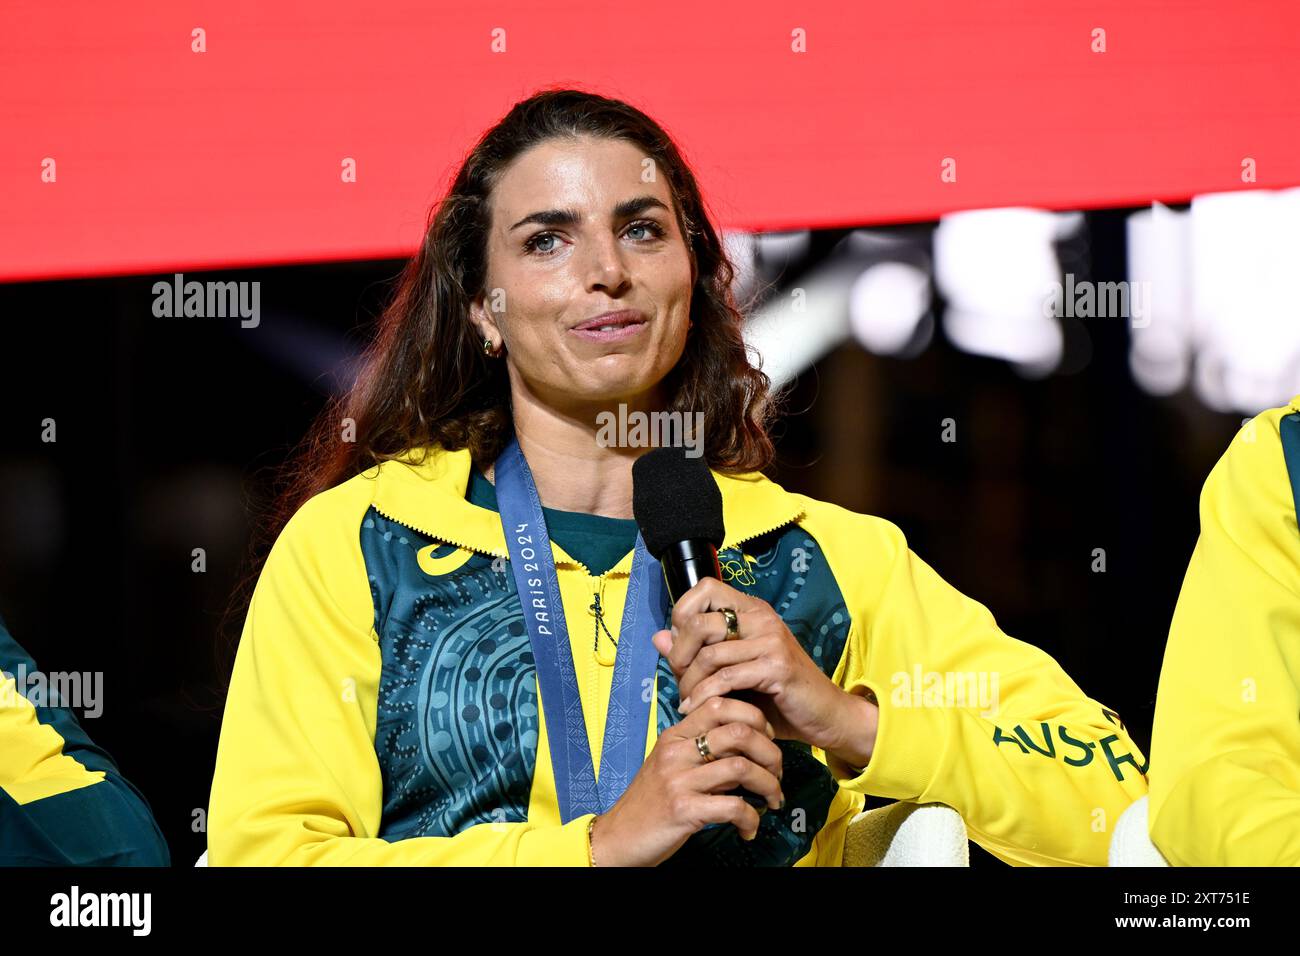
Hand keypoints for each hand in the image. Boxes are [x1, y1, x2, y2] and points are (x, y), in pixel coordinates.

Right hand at [589, 697, 783, 866]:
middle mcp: (676, 750)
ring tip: (773, 800)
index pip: (721, 703)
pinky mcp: (682, 810)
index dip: (754, 717)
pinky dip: (751, 819)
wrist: (618, 837)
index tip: (766, 740)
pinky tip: (749, 829)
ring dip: (768, 785)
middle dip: (771, 752)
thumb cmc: (650, 802)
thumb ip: (702, 748)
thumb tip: (746, 743)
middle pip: (739, 731)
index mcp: (675, 734)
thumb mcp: (671, 764)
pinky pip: (733, 806)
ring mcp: (678, 779)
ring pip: (741, 767)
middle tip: (777, 772)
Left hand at [651, 577, 878, 768]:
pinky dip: (704, 696)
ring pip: (708, 654)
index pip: (704, 587)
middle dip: (680, 656)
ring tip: (686, 702)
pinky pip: (726, 677)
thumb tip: (658, 637)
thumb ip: (696, 654)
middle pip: (699, 622)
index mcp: (751, 609)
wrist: (824, 714)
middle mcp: (761, 617)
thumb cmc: (776, 694)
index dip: (681, 613)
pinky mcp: (777, 666)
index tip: (680, 648)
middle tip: (679, 680)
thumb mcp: (732, 671)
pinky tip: (696, 709)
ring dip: (690, 684)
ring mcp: (770, 640)